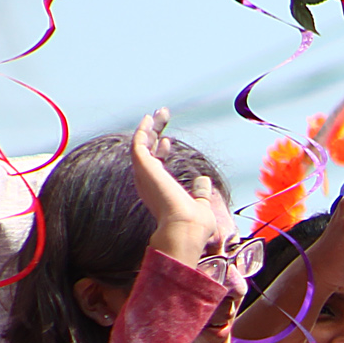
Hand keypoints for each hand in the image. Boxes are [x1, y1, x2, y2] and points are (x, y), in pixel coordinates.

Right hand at [132, 109, 221, 266]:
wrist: (185, 229)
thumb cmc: (194, 225)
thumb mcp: (201, 204)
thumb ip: (200, 192)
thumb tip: (204, 179)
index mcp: (160, 191)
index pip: (156, 167)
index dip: (161, 152)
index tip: (168, 141)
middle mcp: (149, 182)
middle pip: (148, 152)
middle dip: (154, 133)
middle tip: (161, 116)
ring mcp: (145, 174)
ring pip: (143, 145)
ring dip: (150, 127)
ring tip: (159, 112)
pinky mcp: (144, 167)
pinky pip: (139, 143)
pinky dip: (143, 130)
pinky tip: (150, 118)